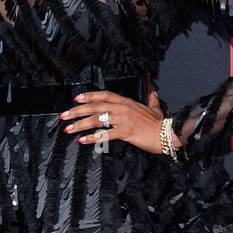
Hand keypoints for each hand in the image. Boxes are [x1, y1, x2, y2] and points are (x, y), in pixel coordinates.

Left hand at [59, 87, 181, 154]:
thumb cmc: (161, 123)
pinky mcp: (126, 132)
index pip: (104, 95)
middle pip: (95, 107)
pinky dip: (92, 138)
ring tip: (69, 129)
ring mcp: (124, 119)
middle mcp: (123, 108)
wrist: (168, 134)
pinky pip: (105, 134)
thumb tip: (153, 92)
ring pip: (97, 120)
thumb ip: (152, 99)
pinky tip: (83, 141)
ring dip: (80, 125)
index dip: (89, 96)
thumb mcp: (155, 108)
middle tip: (64, 116)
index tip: (76, 99)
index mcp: (127, 102)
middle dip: (77, 111)